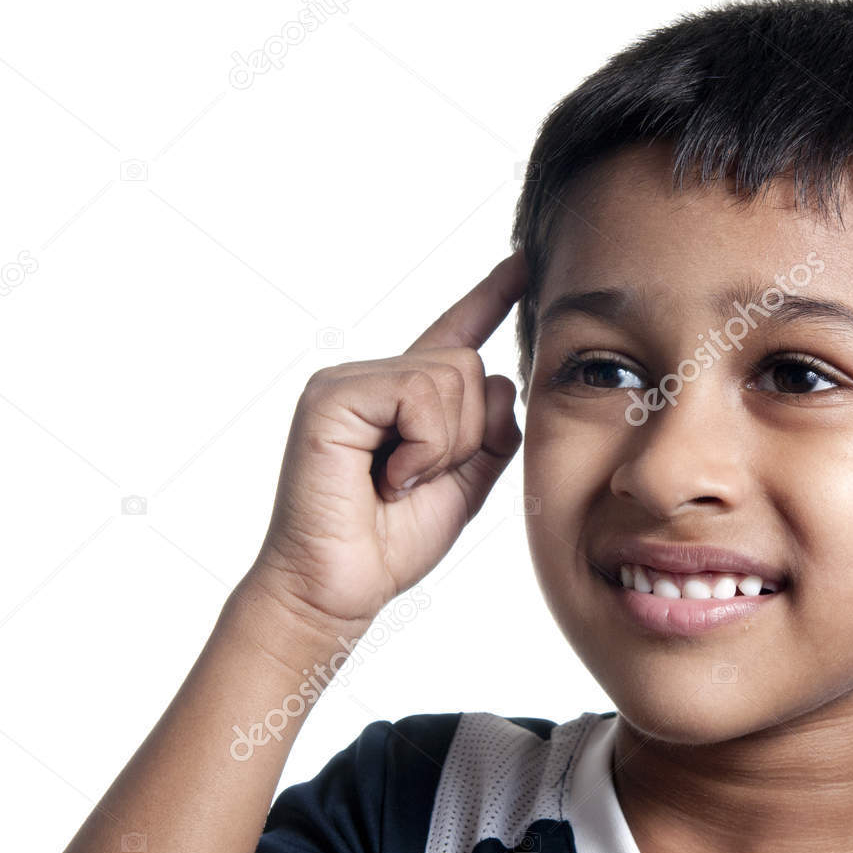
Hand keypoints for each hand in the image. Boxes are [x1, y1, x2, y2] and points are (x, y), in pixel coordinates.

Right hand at [245, 251, 527, 635]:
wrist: (339, 589)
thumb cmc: (390, 543)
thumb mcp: (464, 484)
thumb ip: (489, 433)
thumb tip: (500, 380)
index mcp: (404, 397)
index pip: (455, 334)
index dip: (490, 296)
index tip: (521, 263)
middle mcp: (373, 378)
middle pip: (469, 366)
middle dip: (466, 436)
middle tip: (416, 482)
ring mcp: (346, 382)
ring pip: (450, 377)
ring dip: (443, 447)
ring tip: (398, 483)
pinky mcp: (330, 396)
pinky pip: (417, 394)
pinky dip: (421, 446)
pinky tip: (389, 478)